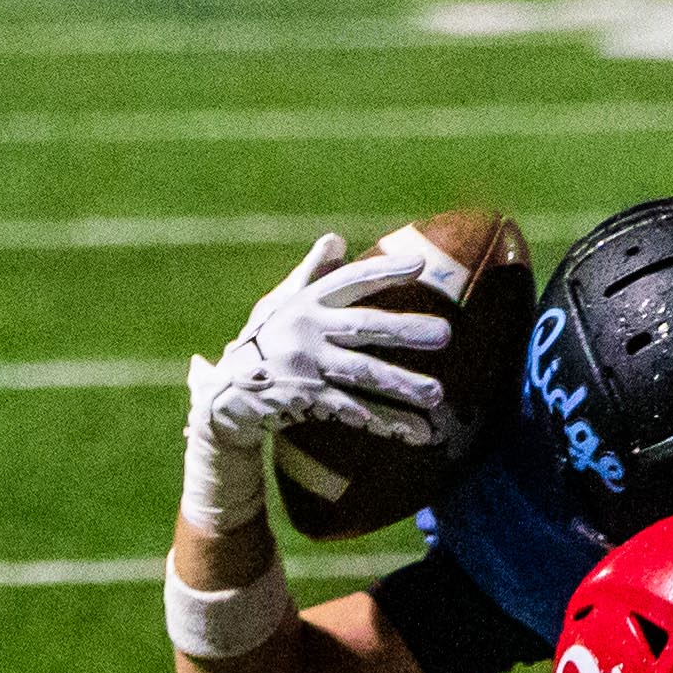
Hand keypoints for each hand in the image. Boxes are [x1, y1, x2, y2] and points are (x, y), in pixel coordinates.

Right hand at [192, 233, 452, 452]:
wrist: (226, 394)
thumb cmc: (263, 341)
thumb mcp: (279, 304)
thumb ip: (312, 274)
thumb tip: (337, 239)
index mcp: (306, 303)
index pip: (350, 281)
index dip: (384, 272)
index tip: (420, 264)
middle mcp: (306, 330)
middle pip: (363, 327)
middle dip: (405, 330)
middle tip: (446, 334)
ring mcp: (307, 366)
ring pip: (362, 373)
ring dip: (402, 384)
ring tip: (437, 394)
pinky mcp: (307, 400)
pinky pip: (354, 412)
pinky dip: (387, 423)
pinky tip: (420, 433)